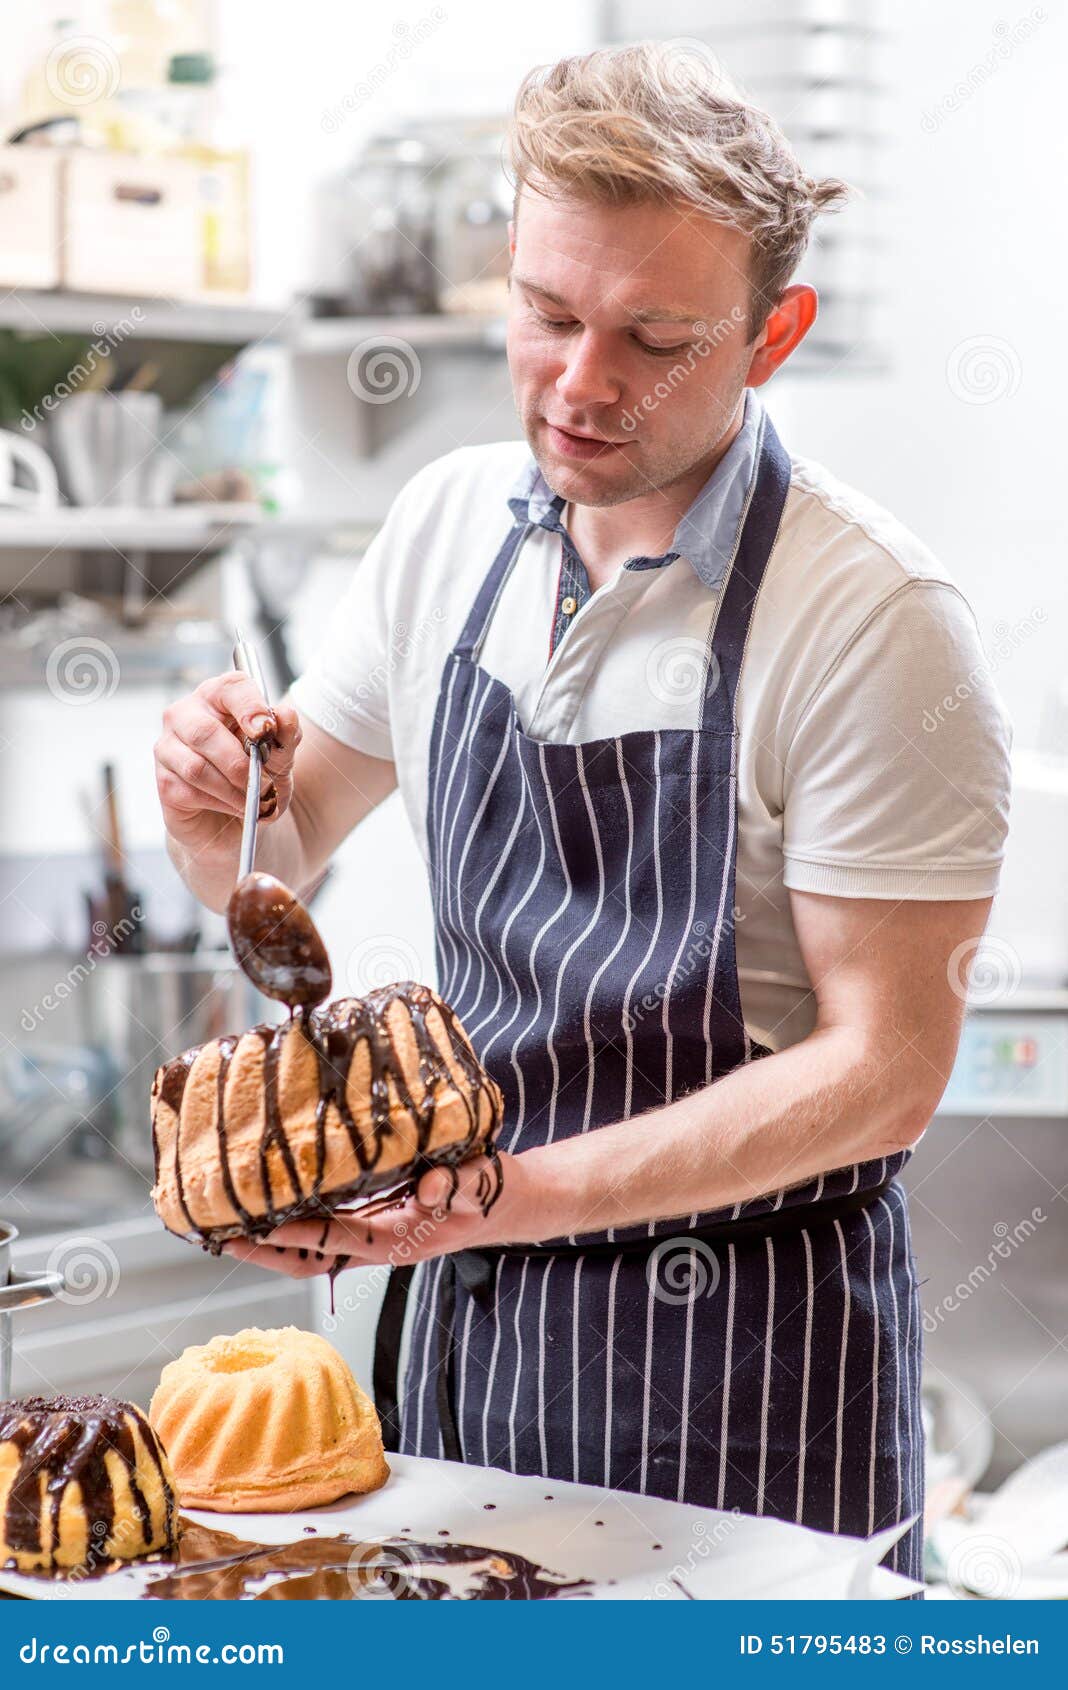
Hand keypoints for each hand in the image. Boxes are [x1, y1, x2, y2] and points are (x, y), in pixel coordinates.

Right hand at [154, 671, 301, 860]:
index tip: (266, 730)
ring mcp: (168, 747)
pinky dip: (221, 803)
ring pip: (196, 767)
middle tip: (265, 785)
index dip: (249, 707)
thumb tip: (286, 715)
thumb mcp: (281, 757)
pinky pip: (189, 791)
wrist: (238, 816)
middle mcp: (186, 714)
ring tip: (254, 800)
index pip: (231, 688)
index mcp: (219, 696)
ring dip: (232, 789)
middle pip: (205, 731)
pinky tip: (236, 807)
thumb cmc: (257, 774)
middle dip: (240, 764)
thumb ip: (285, 736)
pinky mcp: (164, 781)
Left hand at [220, 1150, 564, 1279]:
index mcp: (398, 1239)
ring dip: (270, 1245)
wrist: (506, 1204)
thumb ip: (457, 1184)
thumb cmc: (490, 1190)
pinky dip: (293, 1228)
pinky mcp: (373, 1227)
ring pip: (311, 1253)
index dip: (294, 1233)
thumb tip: (430, 1185)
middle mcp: (377, 1246)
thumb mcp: (478, 1182)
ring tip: (228, 1227)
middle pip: (308, 1261)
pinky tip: (270, 1208)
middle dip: (264, 1253)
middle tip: (220, 1237)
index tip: (256, 1225)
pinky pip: (324, 1236)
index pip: (334, 1238)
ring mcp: (372, 1240)